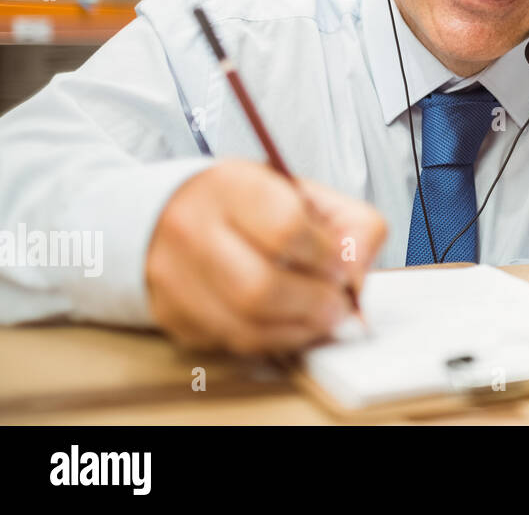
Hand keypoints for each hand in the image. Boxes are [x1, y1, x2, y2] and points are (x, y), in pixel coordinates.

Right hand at [145, 159, 387, 354]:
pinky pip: (230, 342)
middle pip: (261, 289)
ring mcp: (172, 277)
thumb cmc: (250, 203)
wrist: (174, 209)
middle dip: (315, 305)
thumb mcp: (305, 193)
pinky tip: (287, 322)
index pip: (287, 230)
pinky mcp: (171, 314)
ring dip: (297, 330)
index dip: (327, 257)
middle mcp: (191, 229)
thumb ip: (351, 225)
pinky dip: (271, 340)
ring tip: (320, 318)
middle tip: (339, 307)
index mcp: (231, 186)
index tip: (343, 267)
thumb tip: (357, 276)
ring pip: (245, 327)